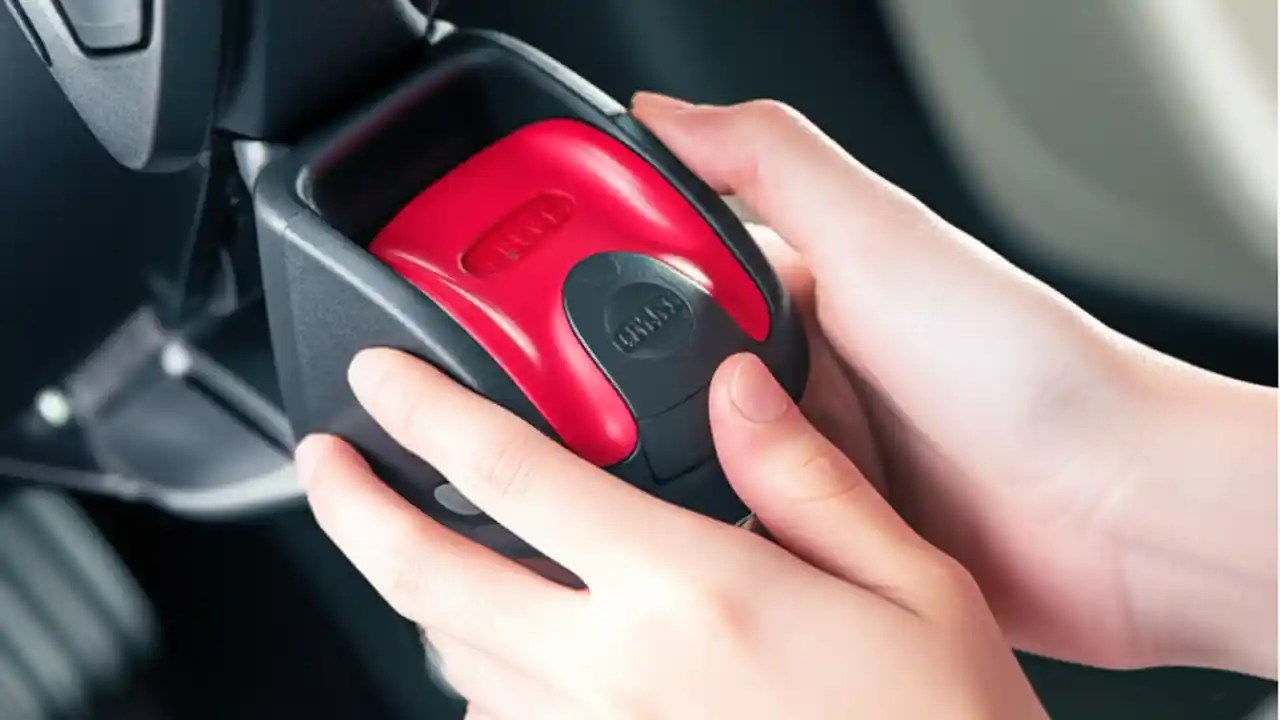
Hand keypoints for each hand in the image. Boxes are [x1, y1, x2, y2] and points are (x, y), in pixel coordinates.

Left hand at [296, 349, 1045, 719]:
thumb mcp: (909, 578)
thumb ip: (804, 471)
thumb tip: (739, 385)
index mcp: (688, 591)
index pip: (511, 474)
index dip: (424, 411)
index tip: (383, 378)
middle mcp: (616, 672)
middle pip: (429, 576)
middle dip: (354, 508)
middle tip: (325, 464)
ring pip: (451, 659)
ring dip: (417, 594)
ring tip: (416, 545)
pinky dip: (480, 678)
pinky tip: (504, 652)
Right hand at [633, 93, 1277, 675]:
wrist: (1112, 514)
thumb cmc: (1023, 371)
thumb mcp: (883, 237)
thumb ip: (771, 163)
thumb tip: (666, 111)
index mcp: (801, 288)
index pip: (664, 266)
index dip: (599, 277)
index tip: (543, 299)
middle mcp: (797, 370)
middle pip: (656, 374)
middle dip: (624, 397)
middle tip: (633, 413)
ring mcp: (806, 457)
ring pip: (685, 462)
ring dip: (676, 474)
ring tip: (697, 478)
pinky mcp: (820, 532)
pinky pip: (733, 532)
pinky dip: (716, 536)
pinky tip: (714, 538)